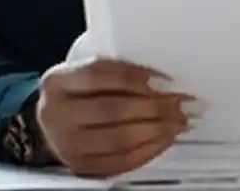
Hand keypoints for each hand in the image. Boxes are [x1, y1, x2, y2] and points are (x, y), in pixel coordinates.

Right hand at [34, 57, 202, 177]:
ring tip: (182, 120)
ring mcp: (67, 146)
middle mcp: (56, 114)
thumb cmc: (81, 92)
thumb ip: (118, 71)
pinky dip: (150, 149)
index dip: (136, 76)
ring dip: (158, 129)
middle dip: (155, 106)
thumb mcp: (88, 72)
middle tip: (184, 102)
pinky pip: (122, 162)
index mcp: (57, 81)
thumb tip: (165, 80)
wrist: (56, 123)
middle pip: (112, 109)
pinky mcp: (82, 168)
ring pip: (119, 139)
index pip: (98, 74)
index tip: (168, 79)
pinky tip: (167, 137)